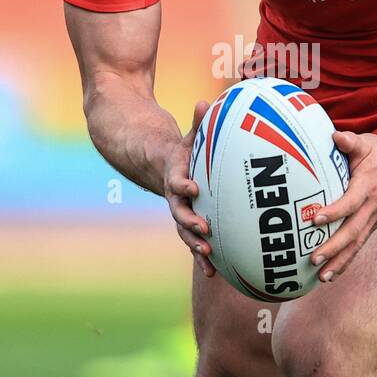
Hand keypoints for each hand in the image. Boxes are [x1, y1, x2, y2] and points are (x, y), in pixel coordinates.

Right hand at [165, 101, 215, 277]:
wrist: (160, 169)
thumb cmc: (183, 150)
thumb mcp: (189, 136)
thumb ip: (197, 122)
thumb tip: (204, 102)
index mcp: (176, 177)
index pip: (177, 182)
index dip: (184, 185)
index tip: (193, 188)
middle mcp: (176, 198)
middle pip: (180, 213)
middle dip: (191, 224)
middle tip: (204, 231)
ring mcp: (182, 213)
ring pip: (186, 233)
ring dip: (196, 246)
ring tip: (207, 259)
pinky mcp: (190, 223)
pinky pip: (196, 242)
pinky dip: (203, 257)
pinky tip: (215, 274)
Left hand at [308, 129, 376, 281]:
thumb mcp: (366, 142)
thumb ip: (349, 141)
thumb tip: (335, 136)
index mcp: (369, 186)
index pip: (351, 202)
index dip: (335, 211)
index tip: (317, 218)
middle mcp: (372, 206)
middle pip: (353, 231)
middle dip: (334, 247)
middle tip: (314, 259)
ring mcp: (374, 217)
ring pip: (357, 244)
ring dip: (340, 262)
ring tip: (322, 277)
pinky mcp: (373, 223)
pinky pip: (359, 245)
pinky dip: (346, 261)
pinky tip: (332, 274)